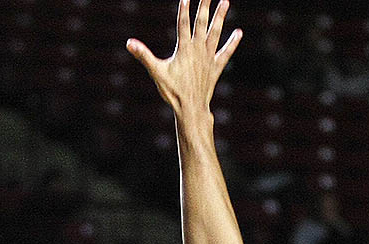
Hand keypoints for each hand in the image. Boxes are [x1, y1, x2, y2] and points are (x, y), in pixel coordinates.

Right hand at [126, 0, 242, 116]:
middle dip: (205, 5)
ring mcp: (208, 57)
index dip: (184, 8)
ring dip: (220, 17)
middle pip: (202, 22)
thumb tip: (129, 43)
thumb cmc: (173, 92)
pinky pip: (226, 53)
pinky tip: (238, 33)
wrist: (191, 109)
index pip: (183, 23)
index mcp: (184, 49)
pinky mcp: (215, 67)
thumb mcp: (157, 72)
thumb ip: (144, 55)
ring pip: (216, 33)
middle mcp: (198, 49)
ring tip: (225, 1)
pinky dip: (232, 43)